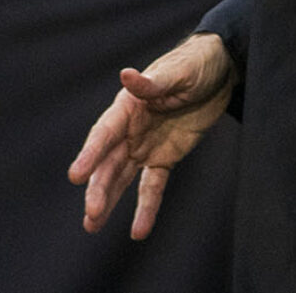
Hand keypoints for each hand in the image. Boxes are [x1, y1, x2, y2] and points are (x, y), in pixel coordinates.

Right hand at [67, 32, 237, 239]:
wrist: (219, 72)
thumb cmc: (194, 65)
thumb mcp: (177, 72)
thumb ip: (152, 82)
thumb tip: (126, 76)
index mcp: (127, 107)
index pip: (104, 134)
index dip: (90, 155)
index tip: (76, 177)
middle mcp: (129, 130)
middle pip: (108, 163)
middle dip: (99, 189)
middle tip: (91, 215)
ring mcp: (145, 146)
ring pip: (121, 178)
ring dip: (109, 201)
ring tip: (92, 226)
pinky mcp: (164, 159)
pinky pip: (152, 187)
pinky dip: (146, 208)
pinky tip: (138, 231)